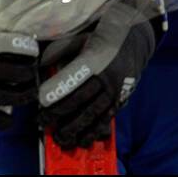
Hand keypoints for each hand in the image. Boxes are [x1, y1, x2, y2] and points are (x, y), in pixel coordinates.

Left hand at [38, 0, 162, 149]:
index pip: (73, 76)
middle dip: (59, 113)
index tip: (41, 101)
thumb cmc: (104, 36)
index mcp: (95, 57)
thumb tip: (41, 65)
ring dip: (75, 127)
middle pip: (80, 98)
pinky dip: (95, 131)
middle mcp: (106, 75)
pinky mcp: (122, 97)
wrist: (136, 38)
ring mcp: (116, 88)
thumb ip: (62, 50)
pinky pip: (107, 118)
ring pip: (93, 112)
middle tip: (42, 122)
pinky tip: (83, 140)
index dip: (57, 89)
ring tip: (60, 138)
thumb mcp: (83, 37)